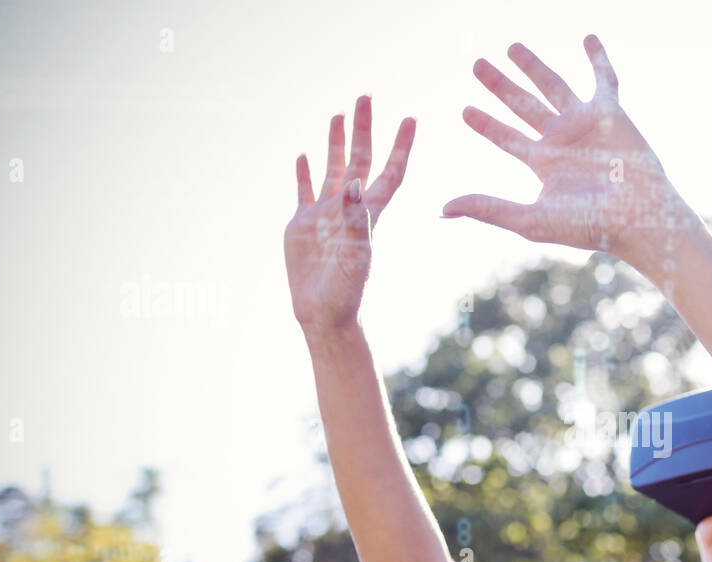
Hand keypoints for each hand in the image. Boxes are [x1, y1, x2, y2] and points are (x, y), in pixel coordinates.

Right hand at [284, 95, 415, 335]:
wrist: (323, 315)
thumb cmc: (347, 293)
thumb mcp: (355, 256)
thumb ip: (355, 220)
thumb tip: (355, 183)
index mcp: (369, 215)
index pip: (389, 172)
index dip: (400, 146)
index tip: (410, 118)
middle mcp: (349, 210)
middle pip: (360, 160)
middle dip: (363, 129)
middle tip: (364, 97)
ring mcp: (325, 216)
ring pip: (333, 168)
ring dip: (335, 142)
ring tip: (338, 115)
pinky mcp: (302, 225)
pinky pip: (304, 190)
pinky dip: (304, 172)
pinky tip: (304, 154)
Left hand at [442, 35, 688, 266]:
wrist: (637, 217)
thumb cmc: (588, 226)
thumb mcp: (530, 219)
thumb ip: (487, 209)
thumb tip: (442, 209)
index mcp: (543, 165)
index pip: (506, 138)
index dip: (485, 124)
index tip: (464, 110)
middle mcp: (561, 141)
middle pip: (522, 105)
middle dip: (499, 85)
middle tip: (477, 64)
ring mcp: (584, 124)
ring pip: (552, 86)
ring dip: (533, 65)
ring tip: (512, 46)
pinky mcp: (610, 112)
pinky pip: (603, 79)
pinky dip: (598, 59)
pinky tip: (589, 38)